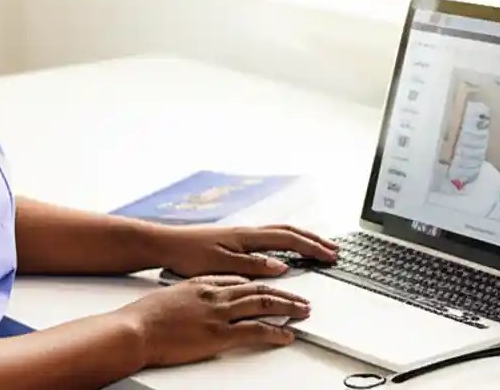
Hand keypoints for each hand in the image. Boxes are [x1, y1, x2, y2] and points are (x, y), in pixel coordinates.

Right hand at [118, 276, 310, 366]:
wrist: (136, 329)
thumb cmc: (147, 315)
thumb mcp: (174, 294)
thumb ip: (194, 292)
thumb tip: (203, 295)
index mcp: (205, 283)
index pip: (241, 280)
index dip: (262, 284)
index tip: (273, 288)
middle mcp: (216, 294)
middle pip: (260, 289)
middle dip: (285, 294)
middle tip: (301, 300)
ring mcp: (219, 313)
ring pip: (264, 304)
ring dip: (288, 308)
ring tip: (303, 312)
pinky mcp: (219, 334)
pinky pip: (256, 330)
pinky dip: (276, 332)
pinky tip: (287, 334)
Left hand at [155, 224, 338, 278]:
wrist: (165, 244)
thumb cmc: (188, 254)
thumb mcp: (220, 264)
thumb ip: (252, 265)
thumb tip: (281, 267)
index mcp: (247, 237)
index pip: (288, 240)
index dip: (312, 248)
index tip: (330, 256)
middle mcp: (248, 233)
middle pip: (290, 232)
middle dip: (314, 241)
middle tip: (334, 251)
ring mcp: (242, 235)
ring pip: (281, 234)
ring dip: (302, 240)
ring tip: (318, 249)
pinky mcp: (235, 241)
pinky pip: (270, 239)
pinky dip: (287, 243)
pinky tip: (286, 253)